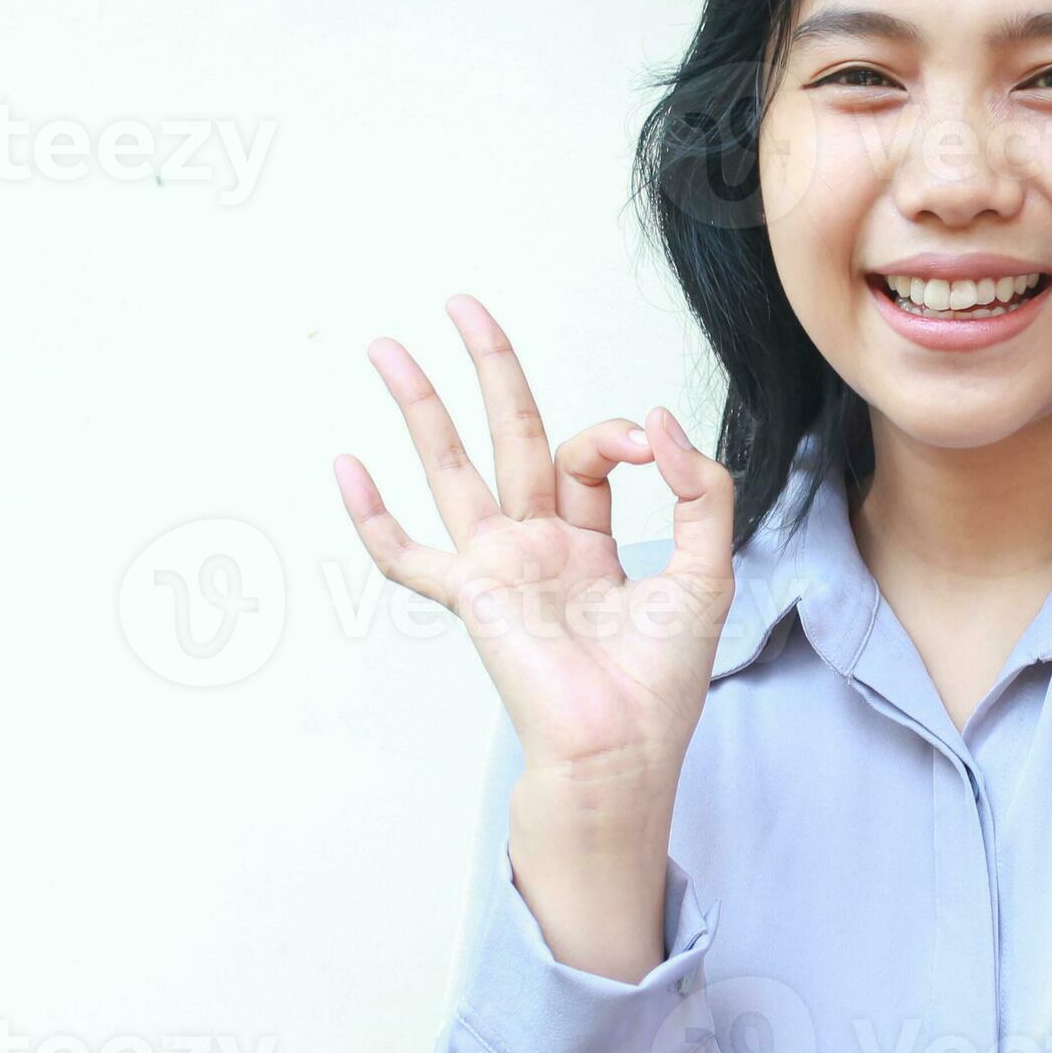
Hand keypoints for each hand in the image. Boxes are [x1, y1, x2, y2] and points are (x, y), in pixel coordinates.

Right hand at [334, 294, 735, 799]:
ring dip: (419, 409)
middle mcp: (536, 545)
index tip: (651, 448)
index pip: (588, 456)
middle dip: (488, 369)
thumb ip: (697, 490)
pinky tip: (345, 467)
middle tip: (462, 305)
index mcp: (588, 542)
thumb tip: (659, 420)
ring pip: (450, 469)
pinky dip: (372, 515)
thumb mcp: (706, 569)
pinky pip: (405, 554)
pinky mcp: (471, 595)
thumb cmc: (661, 679)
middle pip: (507, 436)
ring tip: (388, 349)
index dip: (618, 435)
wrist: (621, 747)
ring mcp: (497, 567)